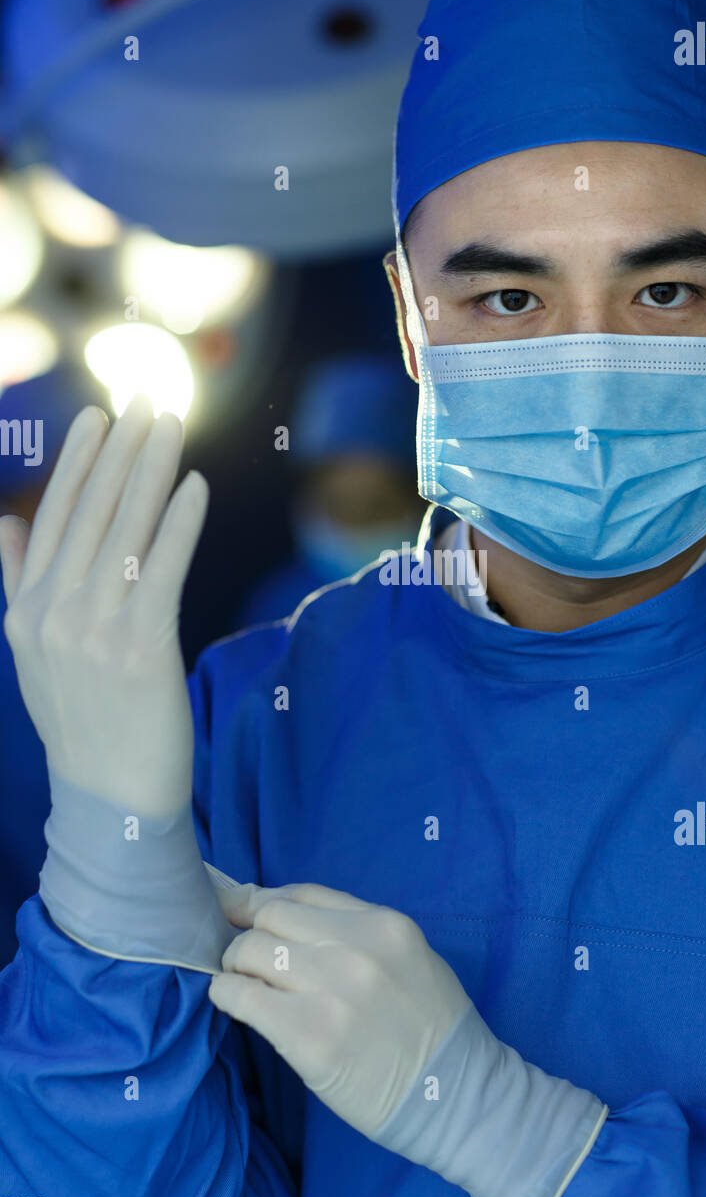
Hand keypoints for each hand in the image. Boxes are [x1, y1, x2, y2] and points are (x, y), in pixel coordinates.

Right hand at [0, 394, 207, 816]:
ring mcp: (92, 632)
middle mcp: (52, 615)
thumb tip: (5, 522)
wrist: (111, 799)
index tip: (101, 417)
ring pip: (124, 532)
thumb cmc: (83, 721)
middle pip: (90, 514)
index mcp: (26, 611)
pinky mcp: (140, 649)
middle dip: (120, 450)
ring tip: (169, 424)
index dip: (80, 463)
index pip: (54, 520)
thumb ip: (19, 582)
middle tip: (146, 397)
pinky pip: (160, 571)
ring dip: (150, 470)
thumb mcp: (33, 653)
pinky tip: (194, 486)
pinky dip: (178, 524)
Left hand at [208, 881, 471, 1136]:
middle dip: (245, 932)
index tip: (239, 908)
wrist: (452, 1094)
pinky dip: (227, 994)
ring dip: (235, 965)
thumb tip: (280, 916)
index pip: (302, 894)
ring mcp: (331, 991)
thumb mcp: (407, 955)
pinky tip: (233, 1002)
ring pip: (250, 952)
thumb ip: (354, 931)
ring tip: (242, 983)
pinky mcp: (308, 1037)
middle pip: (270, 917)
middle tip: (240, 955)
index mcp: (383, 923)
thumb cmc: (429, 1026)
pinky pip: (242, 997)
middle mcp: (357, 948)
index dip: (260, 899)